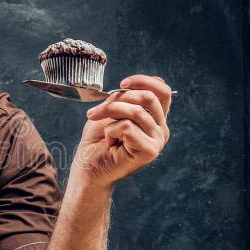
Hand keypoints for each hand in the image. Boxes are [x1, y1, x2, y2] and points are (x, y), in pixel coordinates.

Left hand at [75, 74, 171, 188]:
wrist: (87, 168)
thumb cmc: (97, 142)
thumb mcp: (110, 111)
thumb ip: (124, 98)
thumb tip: (127, 87)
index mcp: (155, 118)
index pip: (162, 90)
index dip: (143, 81)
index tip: (121, 83)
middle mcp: (161, 129)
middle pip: (148, 97)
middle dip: (119, 98)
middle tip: (98, 110)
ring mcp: (157, 141)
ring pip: (136, 111)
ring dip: (110, 113)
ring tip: (99, 124)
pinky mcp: (150, 151)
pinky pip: (128, 127)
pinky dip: (111, 131)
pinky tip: (109, 143)